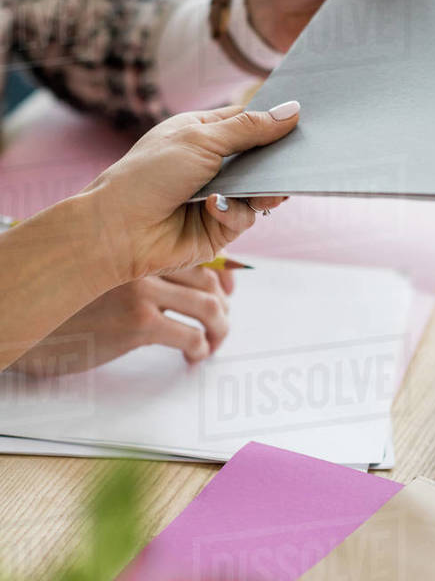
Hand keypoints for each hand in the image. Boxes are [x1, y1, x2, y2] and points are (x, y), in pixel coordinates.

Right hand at [11, 266, 232, 375]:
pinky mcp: (137, 325)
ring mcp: (144, 292)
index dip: (223, 276)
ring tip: (211, 344)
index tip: (227, 293)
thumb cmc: (73, 303)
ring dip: (218, 329)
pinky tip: (192, 357)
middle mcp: (148, 263)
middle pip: (209, 281)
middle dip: (222, 306)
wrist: (37, 324)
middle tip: (219, 325)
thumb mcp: (110, 273)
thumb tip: (186, 282)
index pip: (201, 255)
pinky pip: (189, 336)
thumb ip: (143, 268)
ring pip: (208, 307)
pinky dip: (200, 348)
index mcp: (144, 247)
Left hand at [83, 104, 299, 284]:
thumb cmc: (149, 175)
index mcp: (202, 133)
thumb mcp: (202, 140)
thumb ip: (249, 128)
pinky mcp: (218, 228)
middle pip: (260, 157)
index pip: (248, 121)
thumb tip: (293, 111)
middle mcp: (212, 164)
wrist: (118, 231)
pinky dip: (234, 212)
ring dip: (264, 189)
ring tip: (267, 190)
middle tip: (303, 158)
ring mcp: (217, 196)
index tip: (305, 118)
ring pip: (260, 190)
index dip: (274, 120)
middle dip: (278, 159)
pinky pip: (245, 216)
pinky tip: (215, 209)